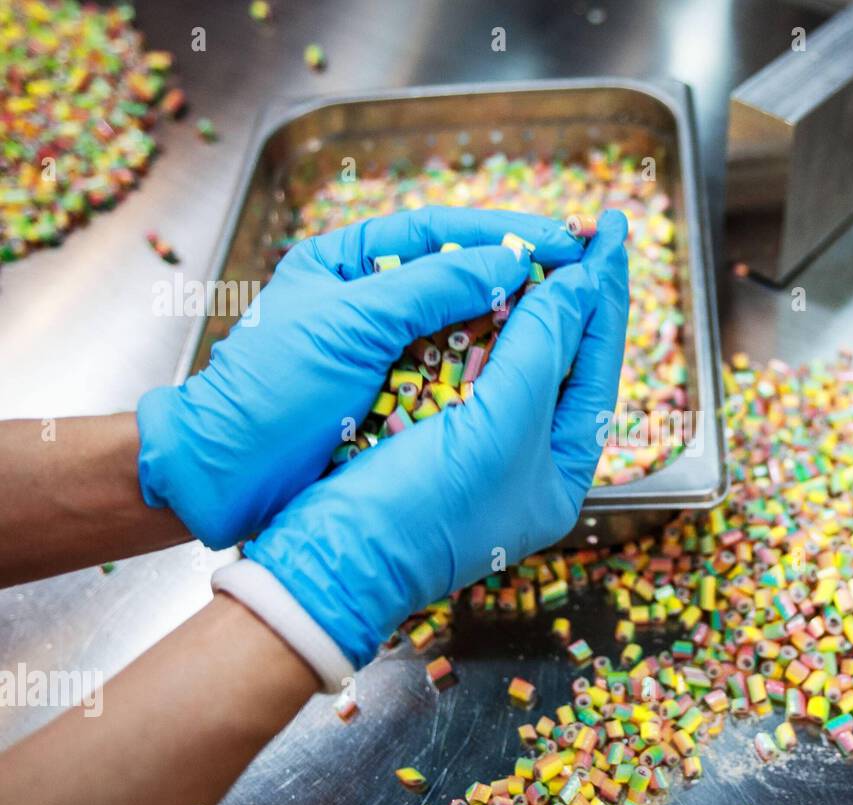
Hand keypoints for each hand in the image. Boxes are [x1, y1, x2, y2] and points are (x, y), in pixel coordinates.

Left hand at [136, 207, 583, 548]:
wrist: (220, 478)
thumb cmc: (269, 392)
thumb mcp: (350, 326)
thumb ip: (429, 287)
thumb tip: (509, 260)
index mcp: (347, 262)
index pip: (439, 230)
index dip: (505, 231)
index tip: (564, 240)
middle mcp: (372, 302)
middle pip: (460, 277)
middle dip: (520, 276)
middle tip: (584, 275)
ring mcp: (386, 356)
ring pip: (464, 330)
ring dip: (514, 327)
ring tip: (571, 322)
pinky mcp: (395, 404)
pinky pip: (456, 381)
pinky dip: (492, 376)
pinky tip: (532, 374)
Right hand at [240, 211, 628, 669]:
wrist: (325, 561)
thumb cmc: (423, 507)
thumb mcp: (500, 427)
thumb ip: (541, 351)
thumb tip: (579, 288)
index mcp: (561, 472)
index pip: (596, 368)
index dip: (605, 298)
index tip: (612, 233)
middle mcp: (528, 461)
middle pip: (561, 361)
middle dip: (573, 295)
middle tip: (587, 229)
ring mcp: (478, 448)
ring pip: (514, 359)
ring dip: (524, 302)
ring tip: (540, 244)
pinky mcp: (429, 434)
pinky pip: (467, 367)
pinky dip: (476, 324)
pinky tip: (479, 285)